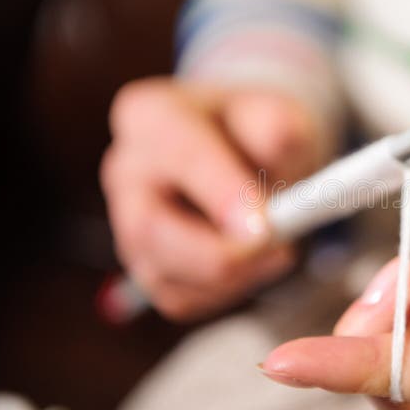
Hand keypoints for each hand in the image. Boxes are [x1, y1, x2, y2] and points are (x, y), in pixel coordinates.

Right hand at [101, 80, 328, 320]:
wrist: (249, 151)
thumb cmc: (257, 129)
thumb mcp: (277, 112)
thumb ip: (277, 124)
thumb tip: (279, 144)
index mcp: (153, 116)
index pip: (180, 156)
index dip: (222, 195)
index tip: (265, 225)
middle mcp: (127, 171)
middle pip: (151, 228)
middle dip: (220, 253)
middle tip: (280, 252)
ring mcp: (128, 223)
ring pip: (165, 273)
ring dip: (233, 276)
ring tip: (282, 252)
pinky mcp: (147, 266)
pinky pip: (181, 297)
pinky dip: (227, 292)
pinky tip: (257, 264)